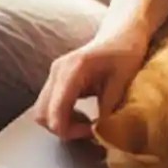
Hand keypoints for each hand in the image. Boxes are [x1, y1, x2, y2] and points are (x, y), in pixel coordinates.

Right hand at [33, 25, 149, 139]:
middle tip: (89, 131)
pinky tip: (83, 115)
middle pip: (42, 114)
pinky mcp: (56, 79)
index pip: (56, 111)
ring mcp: (54, 75)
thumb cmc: (125, 52)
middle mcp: (57, 71)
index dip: (70, 130)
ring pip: (43, 111)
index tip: (93, 131)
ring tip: (87, 123)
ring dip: (62, 123)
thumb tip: (100, 133)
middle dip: (63, 129)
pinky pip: (49, 105)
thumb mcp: (122, 82)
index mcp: (72, 70)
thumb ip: (109, 108)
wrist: (121, 33)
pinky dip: (62, 116)